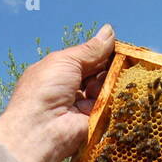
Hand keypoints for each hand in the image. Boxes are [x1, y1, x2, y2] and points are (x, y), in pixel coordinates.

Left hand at [0, 24, 114, 161]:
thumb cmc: (45, 90)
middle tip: (120, 61)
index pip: (85, 59)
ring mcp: (82, 106)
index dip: (101, 53)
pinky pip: (109, 106)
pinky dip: (114, 99)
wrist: (41, 130)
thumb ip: (90, 49)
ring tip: (108, 81)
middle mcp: (69, 89)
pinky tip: (117, 92)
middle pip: (97, 73)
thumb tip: (109, 31)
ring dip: (109, 82)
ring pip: (105, 88)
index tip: (117, 46)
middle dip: (108, 67)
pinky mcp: (94, 121)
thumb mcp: (66, 61)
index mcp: (58, 72)